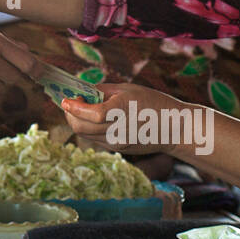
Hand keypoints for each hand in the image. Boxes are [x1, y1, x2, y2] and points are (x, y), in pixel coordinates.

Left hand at [60, 83, 178, 154]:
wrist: (174, 128)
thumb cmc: (153, 103)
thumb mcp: (128, 89)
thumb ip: (102, 90)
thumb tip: (82, 91)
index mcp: (121, 111)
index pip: (89, 113)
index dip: (73, 107)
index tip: (65, 99)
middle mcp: (117, 130)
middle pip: (80, 127)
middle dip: (70, 115)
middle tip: (71, 103)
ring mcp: (117, 143)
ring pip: (85, 135)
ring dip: (77, 122)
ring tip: (83, 109)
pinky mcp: (118, 149)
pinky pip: (95, 139)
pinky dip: (89, 128)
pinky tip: (95, 119)